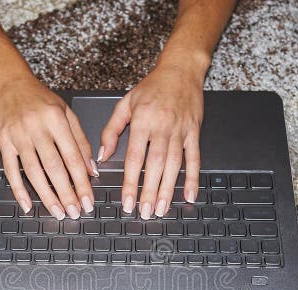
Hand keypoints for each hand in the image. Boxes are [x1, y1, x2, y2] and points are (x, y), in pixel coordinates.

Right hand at [0, 77, 97, 219]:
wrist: (10, 83)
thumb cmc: (40, 99)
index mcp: (57, 119)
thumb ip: (81, 141)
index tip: (88, 199)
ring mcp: (18, 135)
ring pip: (33, 172)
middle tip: (75, 211)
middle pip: (54, 167)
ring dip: (46, 196)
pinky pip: (10, 170)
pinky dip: (18, 189)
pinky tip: (27, 204)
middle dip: (67, 193)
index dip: (82, 182)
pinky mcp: (3, 141)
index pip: (73, 157)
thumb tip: (91, 170)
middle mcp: (37, 127)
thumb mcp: (67, 113)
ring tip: (57, 211)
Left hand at [99, 64, 203, 219]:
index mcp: (142, 121)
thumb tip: (102, 156)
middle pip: (155, 166)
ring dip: (169, 190)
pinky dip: (193, 178)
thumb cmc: (152, 87)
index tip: (126, 201)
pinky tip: (190, 195)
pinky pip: (194, 159)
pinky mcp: (194, 132)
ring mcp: (181, 130)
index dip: (130, 182)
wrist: (181, 69)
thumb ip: (111, 130)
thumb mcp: (125, 103)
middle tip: (145, 213)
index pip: (134, 158)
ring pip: (174, 166)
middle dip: (150, 192)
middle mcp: (162, 126)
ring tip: (163, 209)